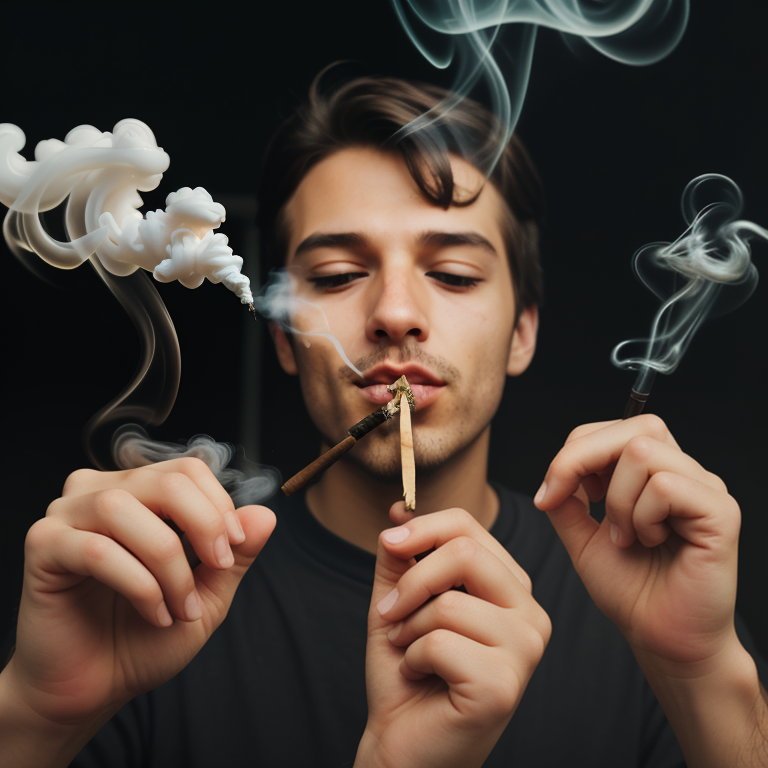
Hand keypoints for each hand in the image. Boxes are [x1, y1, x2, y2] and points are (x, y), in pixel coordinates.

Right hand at [5, 458, 275, 727]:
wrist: (95, 686)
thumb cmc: (145, 636)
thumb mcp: (207, 594)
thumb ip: (236, 554)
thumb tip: (266, 513)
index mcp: (138, 492)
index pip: (187, 471)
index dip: (219, 506)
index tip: (232, 549)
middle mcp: (100, 492)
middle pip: (165, 481)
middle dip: (203, 526)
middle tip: (216, 568)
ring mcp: (67, 516)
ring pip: (124, 509)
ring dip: (168, 563)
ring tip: (180, 605)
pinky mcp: (44, 547)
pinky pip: (95, 549)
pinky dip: (137, 583)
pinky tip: (153, 613)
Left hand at [355, 505, 550, 767]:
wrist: (401, 743)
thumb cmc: (406, 673)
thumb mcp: (399, 601)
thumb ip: (401, 556)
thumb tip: (399, 510)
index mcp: (510, 587)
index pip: (470, 526)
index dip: (422, 527)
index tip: (388, 542)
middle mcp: (530, 614)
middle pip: (466, 552)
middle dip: (410, 582)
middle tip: (389, 614)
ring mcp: (525, 651)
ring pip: (450, 603)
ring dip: (409, 628)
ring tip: (411, 652)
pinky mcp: (505, 685)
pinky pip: (442, 643)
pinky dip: (414, 657)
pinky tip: (423, 677)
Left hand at [535, 415, 740, 670]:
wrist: (660, 637)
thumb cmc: (629, 588)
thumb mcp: (581, 536)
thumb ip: (567, 497)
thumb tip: (554, 472)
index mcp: (651, 470)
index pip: (609, 430)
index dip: (571, 454)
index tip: (551, 496)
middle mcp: (683, 471)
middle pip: (632, 427)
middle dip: (584, 461)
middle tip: (581, 506)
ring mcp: (705, 488)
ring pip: (642, 451)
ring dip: (618, 500)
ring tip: (627, 536)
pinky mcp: (721, 512)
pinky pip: (665, 486)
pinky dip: (643, 516)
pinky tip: (651, 542)